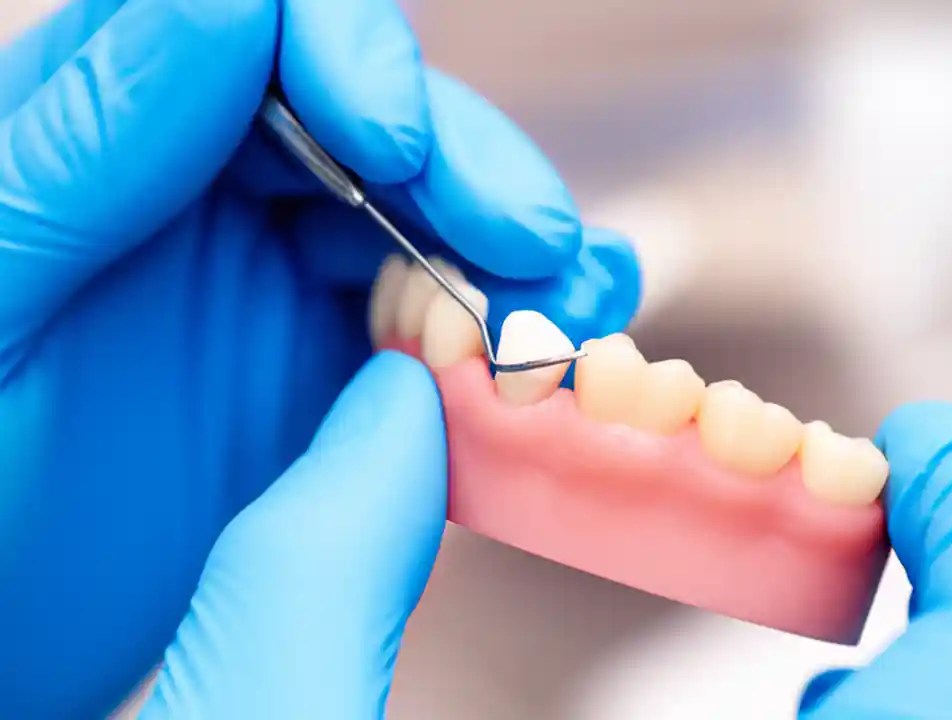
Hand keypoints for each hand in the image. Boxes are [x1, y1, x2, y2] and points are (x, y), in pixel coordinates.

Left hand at [0, 1, 638, 716]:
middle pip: (375, 124)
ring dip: (519, 252)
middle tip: (529, 240)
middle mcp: (209, 196)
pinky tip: (568, 339)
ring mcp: (283, 286)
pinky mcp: (341, 375)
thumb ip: (91, 149)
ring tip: (569, 307)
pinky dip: (519, 325)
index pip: (255, 32)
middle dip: (467, 169)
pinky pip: (448, 323)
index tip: (396, 143)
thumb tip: (230, 5)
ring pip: (432, 219)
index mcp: (110, 142)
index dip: (347, 58)